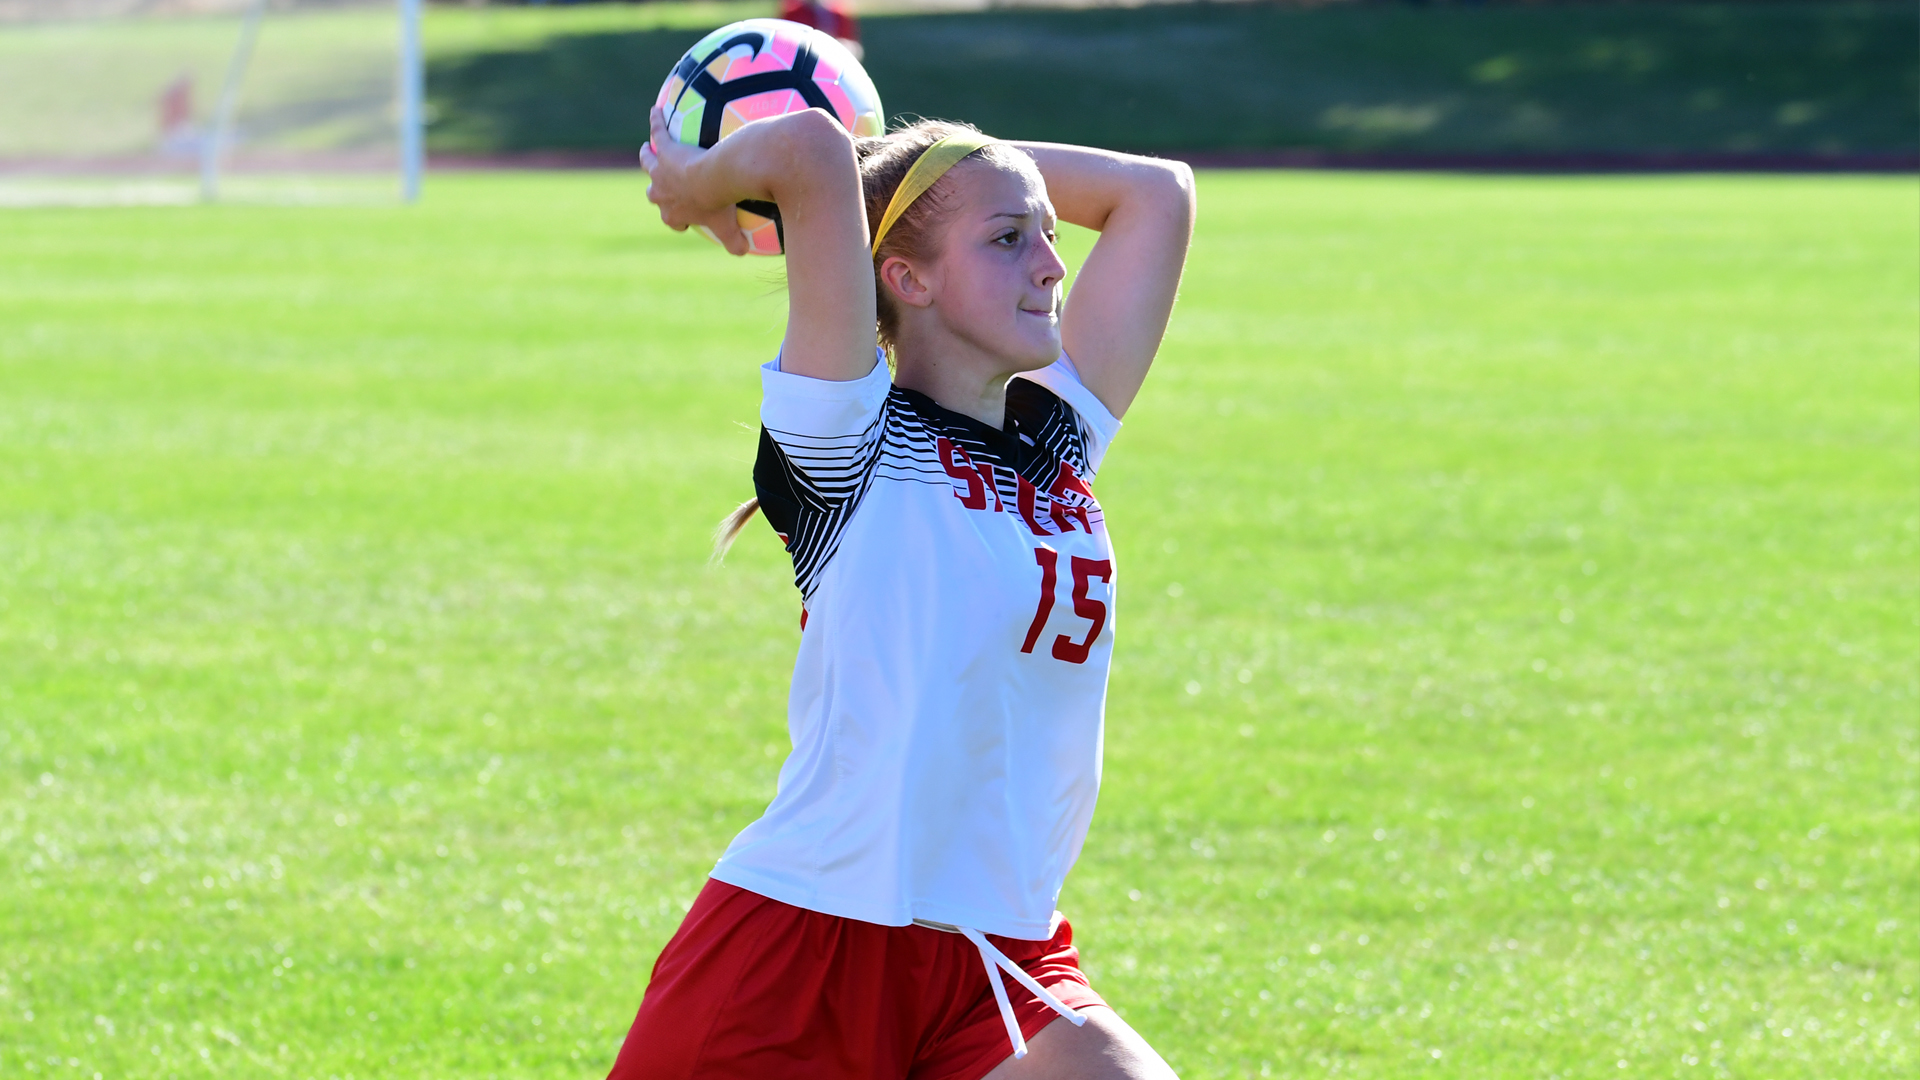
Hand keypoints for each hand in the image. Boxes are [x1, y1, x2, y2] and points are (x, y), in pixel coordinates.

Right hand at [639, 107, 750, 254]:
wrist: (713, 179)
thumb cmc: (719, 204)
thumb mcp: (728, 227)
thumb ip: (734, 242)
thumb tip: (742, 253)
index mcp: (673, 213)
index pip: (670, 219)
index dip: (674, 218)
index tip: (681, 217)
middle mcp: (660, 193)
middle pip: (653, 192)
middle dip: (655, 190)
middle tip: (661, 184)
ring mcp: (660, 169)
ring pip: (647, 161)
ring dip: (647, 156)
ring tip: (647, 148)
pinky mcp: (665, 149)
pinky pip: (658, 131)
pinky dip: (656, 121)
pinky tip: (656, 110)